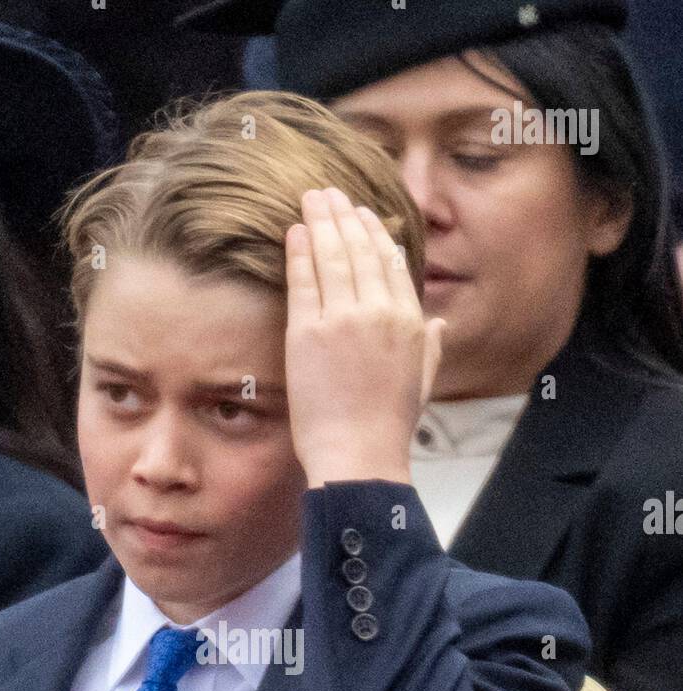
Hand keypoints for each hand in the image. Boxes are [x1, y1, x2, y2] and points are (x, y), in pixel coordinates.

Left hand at [285, 187, 444, 487]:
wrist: (360, 455)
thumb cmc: (388, 427)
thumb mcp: (422, 382)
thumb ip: (430, 346)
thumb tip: (438, 322)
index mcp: (410, 321)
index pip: (391, 263)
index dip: (374, 233)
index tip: (360, 214)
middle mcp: (380, 313)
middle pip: (360, 250)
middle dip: (344, 215)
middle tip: (328, 193)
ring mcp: (344, 320)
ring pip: (332, 256)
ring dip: (320, 221)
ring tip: (309, 199)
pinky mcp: (309, 333)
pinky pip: (304, 280)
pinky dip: (299, 251)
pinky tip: (294, 231)